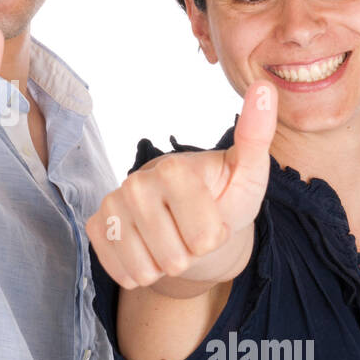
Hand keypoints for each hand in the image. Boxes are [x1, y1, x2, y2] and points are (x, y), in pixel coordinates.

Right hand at [88, 81, 277, 289]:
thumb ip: (256, 135)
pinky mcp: (95, 225)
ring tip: (172, 240)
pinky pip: (121, 273)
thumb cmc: (223, 197)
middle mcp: (135, 183)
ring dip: (165, 267)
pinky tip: (149, 249)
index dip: (216, 238)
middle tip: (191, 231)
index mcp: (173, 169)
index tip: (215, 219)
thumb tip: (264, 86)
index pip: (205, 237)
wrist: (185, 218)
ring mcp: (111, 204)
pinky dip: (141, 272)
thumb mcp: (248, 173)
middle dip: (190, 255)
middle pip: (174, 258)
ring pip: (146, 271)